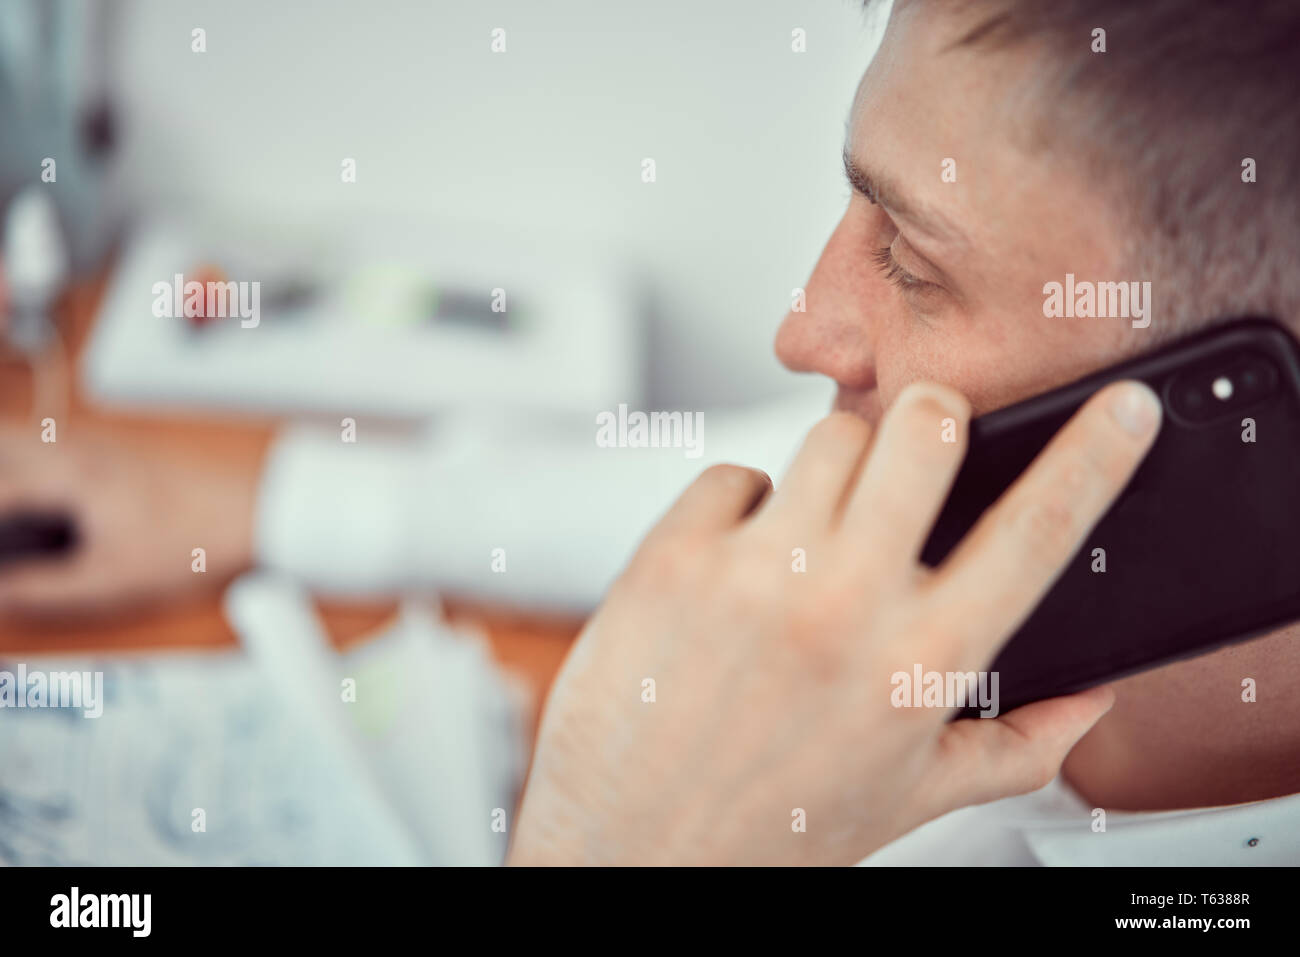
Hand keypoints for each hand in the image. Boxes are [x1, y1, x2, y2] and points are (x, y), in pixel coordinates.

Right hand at [0, 426, 258, 620]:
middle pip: (5, 444)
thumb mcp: (112, 581)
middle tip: (3, 521)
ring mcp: (101, 447)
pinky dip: (32, 471)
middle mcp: (80, 450)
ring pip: (27, 441)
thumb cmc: (197, 540)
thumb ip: (45, 590)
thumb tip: (2, 595)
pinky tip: (42, 509)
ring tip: (14, 516)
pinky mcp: (120, 456)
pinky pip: (55, 450)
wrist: (262, 511)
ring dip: (10, 472)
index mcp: (69, 474)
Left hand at [509, 380, 1161, 864]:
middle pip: (925, 426)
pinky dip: (743, 509)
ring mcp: (753, 574)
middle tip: (918, 456)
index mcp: (919, 665)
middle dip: (933, 423)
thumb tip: (1089, 701)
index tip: (1122, 410)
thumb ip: (1017, 745)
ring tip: (812, 540)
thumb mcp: (911, 795)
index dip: (1096, 456)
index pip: (1038, 534)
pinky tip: (736, 568)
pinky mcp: (674, 557)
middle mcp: (842, 607)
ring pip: (830, 436)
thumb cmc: (769, 829)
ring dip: (835, 472)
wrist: (634, 849)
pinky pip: (735, 475)